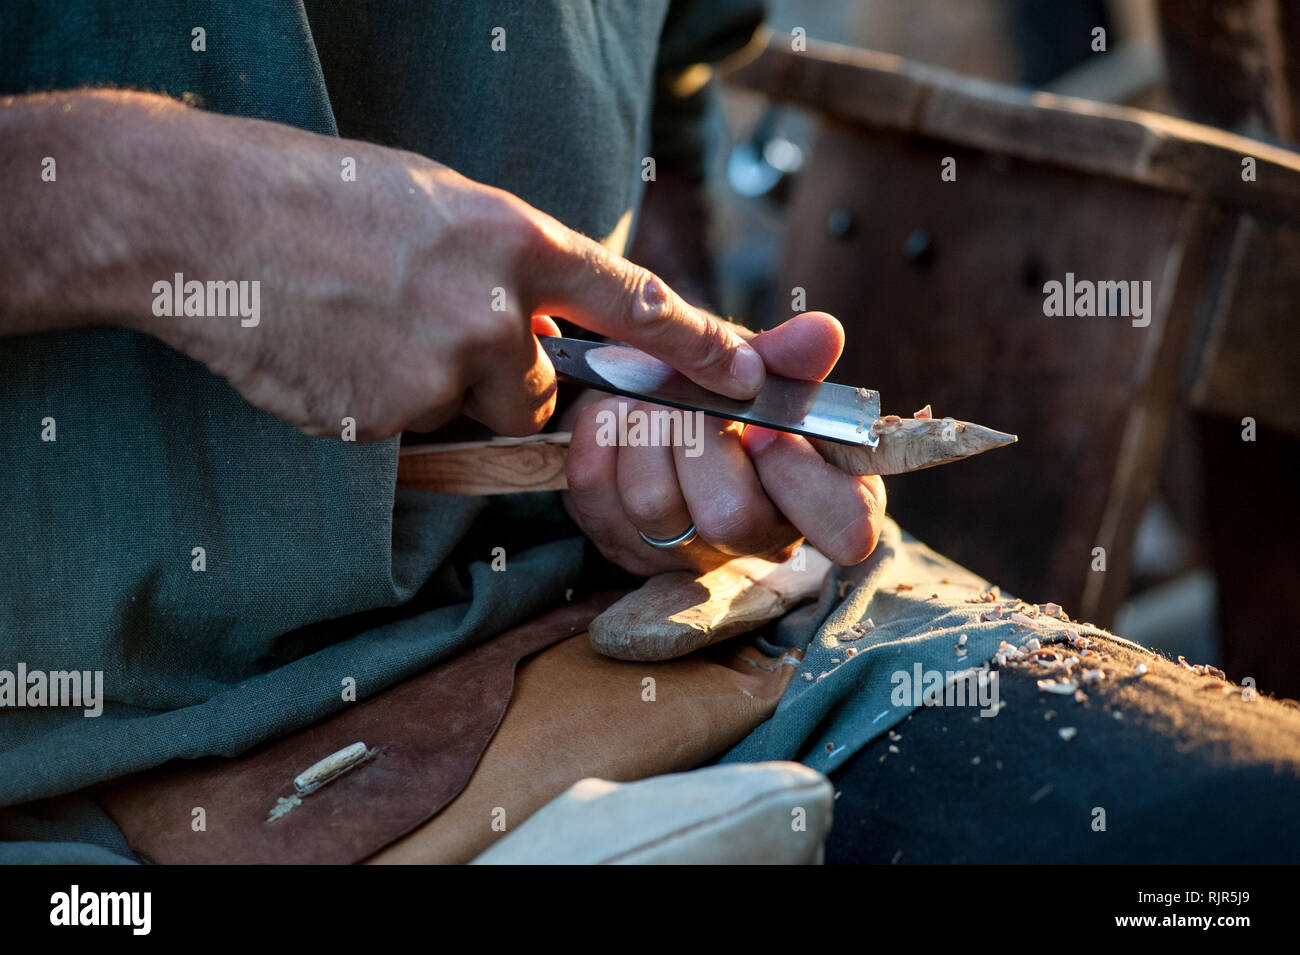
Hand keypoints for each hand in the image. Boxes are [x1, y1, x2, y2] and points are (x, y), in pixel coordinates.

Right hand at [97, 95, 766, 439]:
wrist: (205, 219)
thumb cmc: (319, 196)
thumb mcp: (438, 205)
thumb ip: (505, 265)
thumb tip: (538, 316)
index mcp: (513, 240)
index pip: (632, 302)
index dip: (697, 343)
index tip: (744, 374)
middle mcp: (493, 310)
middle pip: (539, 389)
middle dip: (500, 379)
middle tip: (423, 330)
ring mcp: (442, 368)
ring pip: (472, 411)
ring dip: (437, 392)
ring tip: (367, 333)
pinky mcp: (388, 418)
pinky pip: (410, 431)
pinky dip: (381, 405)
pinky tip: (335, 354)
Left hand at [561, 311, 885, 574]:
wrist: (647, 393)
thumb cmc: (722, 386)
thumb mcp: (758, 366)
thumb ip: (788, 355)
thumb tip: (824, 332)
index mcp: (820, 497)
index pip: (847, 528)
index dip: (802, 478)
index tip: (765, 427)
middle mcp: (756, 539)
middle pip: (732, 518)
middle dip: (701, 439)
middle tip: (691, 399)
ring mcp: (683, 550)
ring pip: (654, 506)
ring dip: (646, 430)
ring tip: (650, 398)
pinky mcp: (619, 540)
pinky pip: (597, 493)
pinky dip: (602, 437)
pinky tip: (615, 415)